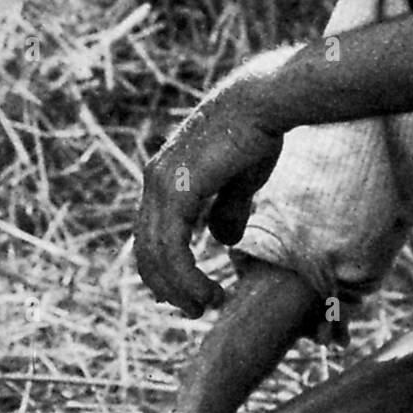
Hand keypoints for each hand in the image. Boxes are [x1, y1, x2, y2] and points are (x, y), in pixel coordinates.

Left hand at [135, 78, 283, 316]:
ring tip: (204, 306)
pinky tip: (206, 292)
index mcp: (166, 176)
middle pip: (148, 249)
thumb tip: (221, 239)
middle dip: (169, 285)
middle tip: (194, 309)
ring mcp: (162, 186)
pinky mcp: (177, 193)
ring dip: (179, 288)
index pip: (154, 231)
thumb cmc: (257, 132)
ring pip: (157, 255)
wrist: (264, 102)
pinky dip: (186, 278)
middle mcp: (155, 181)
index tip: (191, 290)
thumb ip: (227, 208)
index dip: (168, 265)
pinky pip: (173, 250)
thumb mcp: (240, 179)